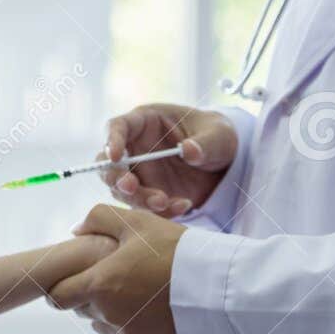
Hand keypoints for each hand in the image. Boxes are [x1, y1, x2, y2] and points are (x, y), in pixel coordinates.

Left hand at [48, 204, 186, 333]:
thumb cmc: (174, 248)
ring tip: (131, 296)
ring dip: (107, 315)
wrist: (215, 282)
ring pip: (101, 327)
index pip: (57, 296)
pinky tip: (131, 326)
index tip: (72, 280)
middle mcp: (108, 313)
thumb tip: (74, 229)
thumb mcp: (136, 222)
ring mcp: (127, 333)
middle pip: (81, 310)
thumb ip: (99, 219)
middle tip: (112, 280)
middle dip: (88, 296)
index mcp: (99, 283)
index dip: (60, 286)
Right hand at [98, 103, 237, 216]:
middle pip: (109, 164)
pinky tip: (183, 206)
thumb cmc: (216, 136)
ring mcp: (139, 174)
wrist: (225, 165)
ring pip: (122, 190)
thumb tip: (188, 150)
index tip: (115, 157)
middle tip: (132, 187)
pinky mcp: (148, 194)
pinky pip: (144, 207)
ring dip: (138, 199)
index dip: (112, 140)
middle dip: (117, 177)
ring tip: (165, 202)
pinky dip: (160, 212)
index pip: (117, 126)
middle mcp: (134, 148)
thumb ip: (205, 142)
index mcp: (144, 122)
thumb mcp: (218, 135)